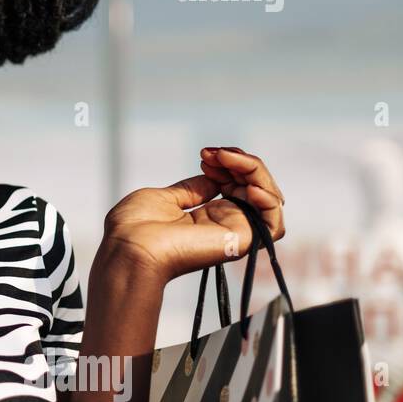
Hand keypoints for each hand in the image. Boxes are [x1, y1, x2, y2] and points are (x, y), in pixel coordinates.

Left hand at [99, 147, 285, 282]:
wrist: (129, 248)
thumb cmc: (135, 227)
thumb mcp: (166, 198)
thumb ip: (193, 189)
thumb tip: (213, 177)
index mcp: (206, 217)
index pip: (236, 185)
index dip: (228, 164)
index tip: (205, 155)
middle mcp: (224, 225)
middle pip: (255, 187)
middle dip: (241, 162)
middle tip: (216, 153)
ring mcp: (234, 233)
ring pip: (268, 200)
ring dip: (256, 172)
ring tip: (229, 159)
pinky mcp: (241, 241)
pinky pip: (273, 223)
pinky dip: (269, 200)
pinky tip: (249, 186)